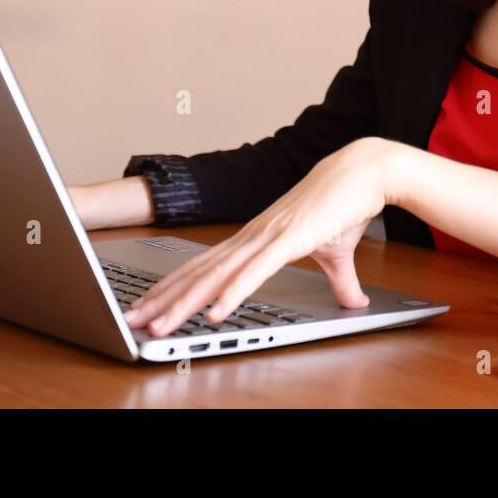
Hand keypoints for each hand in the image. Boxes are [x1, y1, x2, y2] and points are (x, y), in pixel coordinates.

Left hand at [121, 136, 400, 337]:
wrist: (365, 172)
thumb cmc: (345, 204)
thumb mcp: (337, 253)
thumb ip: (338, 281)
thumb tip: (354, 301)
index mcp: (256, 238)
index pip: (204, 267)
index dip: (174, 288)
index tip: (150, 306)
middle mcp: (252, 236)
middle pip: (197, 273)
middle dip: (163, 300)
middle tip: (132, 322)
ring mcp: (266, 236)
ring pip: (215, 276)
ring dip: (185, 303)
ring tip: (159, 326)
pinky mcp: (288, 239)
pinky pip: (253, 272)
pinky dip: (231, 293)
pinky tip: (214, 312)